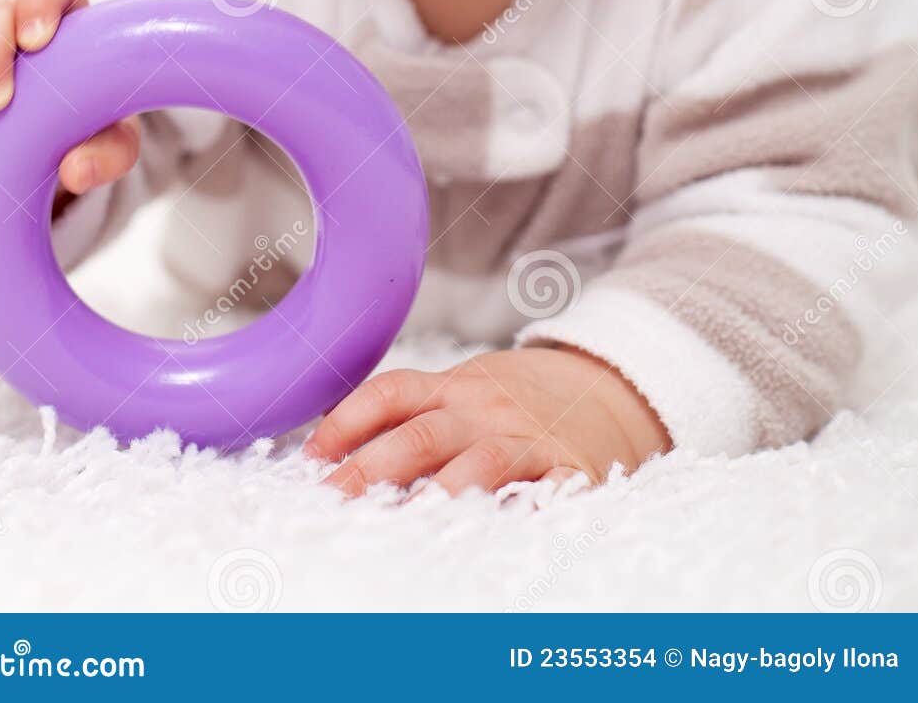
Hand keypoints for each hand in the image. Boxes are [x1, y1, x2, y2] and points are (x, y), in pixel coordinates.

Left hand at [303, 346, 670, 499]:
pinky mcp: (571, 471)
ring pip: (479, 465)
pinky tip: (495, 531)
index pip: (390, 393)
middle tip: (332, 501)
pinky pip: (548, 494)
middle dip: (372, 469)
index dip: (346, 421)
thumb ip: (410, 410)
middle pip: (421, 435)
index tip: (308, 458)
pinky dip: (524, 512)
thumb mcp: (464, 388)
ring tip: (404, 524)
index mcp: (454, 388)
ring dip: (438, 494)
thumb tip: (327, 442)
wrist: (609, 385)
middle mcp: (485, 411)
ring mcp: (528, 440)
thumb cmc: (518, 400)